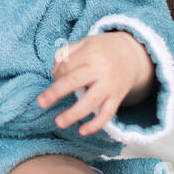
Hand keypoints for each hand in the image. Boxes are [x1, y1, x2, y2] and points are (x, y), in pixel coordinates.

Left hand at [36, 31, 154, 135]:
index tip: (56, 77)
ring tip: (59, 122)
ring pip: (91, 101)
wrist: (133, 55)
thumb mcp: (85, 42)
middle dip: (56, 92)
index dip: (57, 74)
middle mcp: (101, 70)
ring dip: (74, 113)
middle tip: (41, 102)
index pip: (67, 67)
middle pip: (75, 81)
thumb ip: (66, 53)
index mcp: (91, 54)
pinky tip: (82, 131)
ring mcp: (110, 86)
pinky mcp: (117, 98)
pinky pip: (107, 114)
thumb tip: (54, 73)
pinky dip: (96, 124)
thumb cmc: (103, 49)